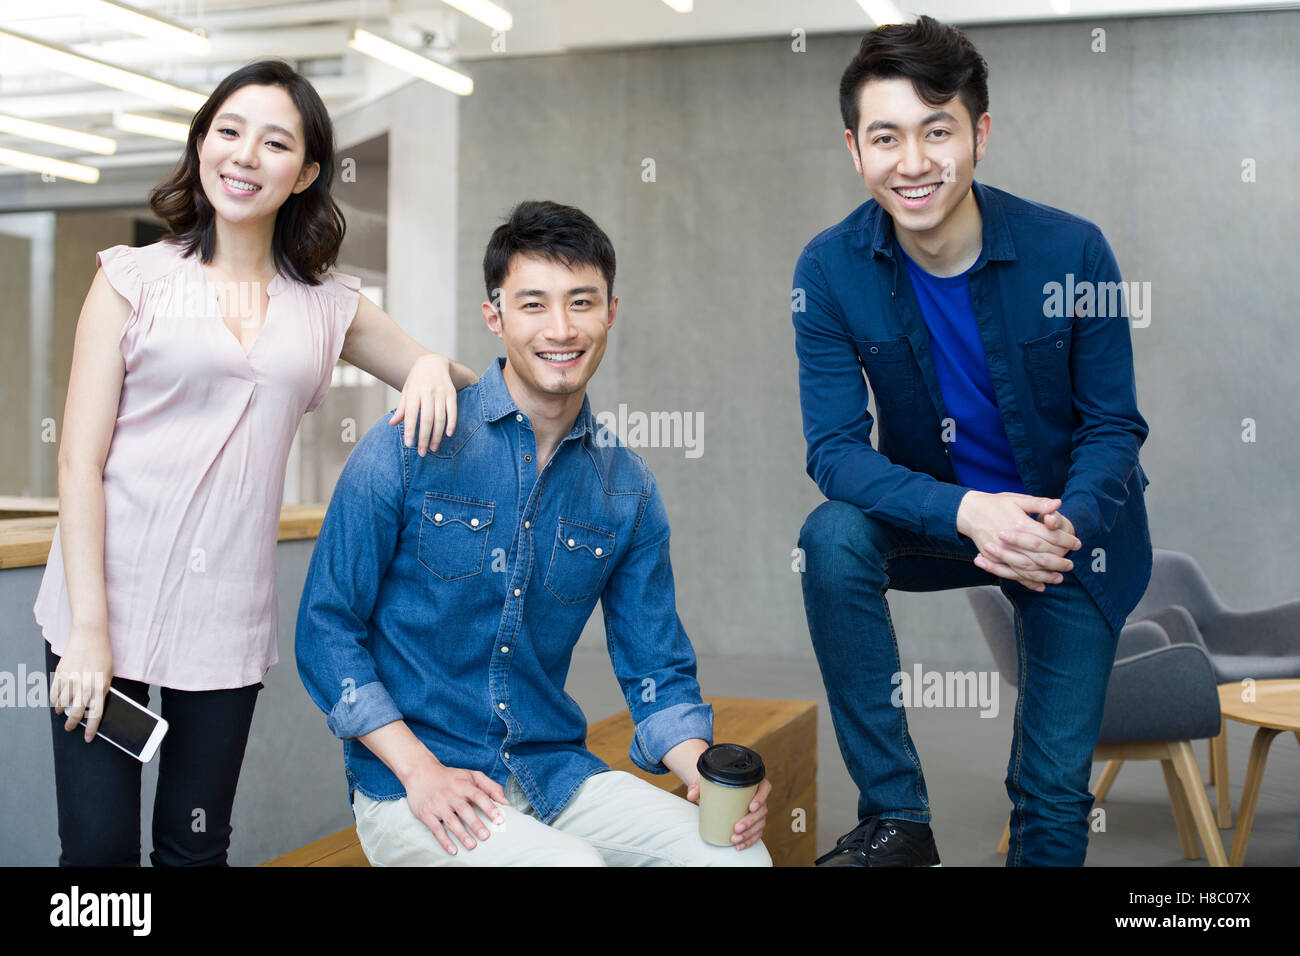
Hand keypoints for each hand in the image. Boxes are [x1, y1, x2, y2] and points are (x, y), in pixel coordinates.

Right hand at [50, 626, 113, 742]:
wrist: (89, 636)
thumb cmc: (102, 655)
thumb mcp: (108, 675)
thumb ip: (101, 691)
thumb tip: (93, 707)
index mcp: (99, 687)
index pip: (95, 715)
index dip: (91, 729)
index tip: (87, 738)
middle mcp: (84, 686)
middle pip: (75, 713)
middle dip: (72, 724)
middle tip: (70, 727)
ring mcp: (70, 680)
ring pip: (61, 705)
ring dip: (61, 711)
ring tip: (62, 712)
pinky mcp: (59, 674)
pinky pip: (53, 694)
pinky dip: (54, 700)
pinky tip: (57, 701)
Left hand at [388, 353, 459, 456]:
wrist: (433, 362)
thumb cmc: (417, 381)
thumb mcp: (406, 391)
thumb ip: (402, 408)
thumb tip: (392, 424)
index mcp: (414, 392)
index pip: (411, 414)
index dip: (410, 430)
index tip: (409, 444)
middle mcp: (428, 392)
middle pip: (427, 419)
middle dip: (424, 438)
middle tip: (422, 452)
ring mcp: (441, 393)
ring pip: (440, 418)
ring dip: (437, 435)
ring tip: (433, 448)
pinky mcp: (452, 394)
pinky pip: (453, 411)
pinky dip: (451, 424)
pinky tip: (448, 434)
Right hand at [401, 756, 509, 855]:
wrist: (420, 772)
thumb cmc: (451, 777)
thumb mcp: (471, 775)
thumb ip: (491, 787)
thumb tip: (506, 802)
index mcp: (464, 784)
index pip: (478, 795)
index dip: (489, 807)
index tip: (499, 819)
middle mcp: (451, 794)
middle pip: (464, 810)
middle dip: (476, 824)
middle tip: (486, 836)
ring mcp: (438, 804)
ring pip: (451, 821)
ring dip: (461, 834)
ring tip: (472, 845)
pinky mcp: (426, 813)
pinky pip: (436, 829)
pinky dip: (444, 840)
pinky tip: (453, 850)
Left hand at [686, 777, 772, 850]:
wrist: (714, 792)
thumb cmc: (714, 785)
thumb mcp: (707, 782)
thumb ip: (698, 786)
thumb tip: (691, 795)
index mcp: (752, 783)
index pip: (764, 787)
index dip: (761, 797)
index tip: (751, 806)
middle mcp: (758, 797)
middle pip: (762, 810)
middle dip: (750, 821)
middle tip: (736, 828)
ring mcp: (757, 812)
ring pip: (760, 823)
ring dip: (749, 834)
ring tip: (735, 839)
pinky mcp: (753, 823)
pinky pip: (756, 833)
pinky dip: (749, 840)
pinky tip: (739, 845)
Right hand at [991, 508, 1080, 583]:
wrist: (970, 512)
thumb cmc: (996, 504)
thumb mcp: (1018, 499)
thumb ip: (1039, 503)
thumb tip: (1058, 503)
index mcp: (1020, 523)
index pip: (1049, 536)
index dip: (1066, 541)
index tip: (1077, 544)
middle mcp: (1011, 540)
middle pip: (1040, 556)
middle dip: (1058, 562)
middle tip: (1071, 565)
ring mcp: (1001, 552)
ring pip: (1028, 569)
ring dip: (1045, 575)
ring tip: (1059, 578)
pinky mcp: (993, 560)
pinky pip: (1013, 574)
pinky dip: (1027, 582)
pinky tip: (1039, 586)